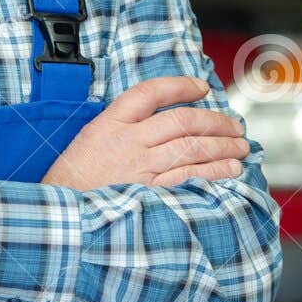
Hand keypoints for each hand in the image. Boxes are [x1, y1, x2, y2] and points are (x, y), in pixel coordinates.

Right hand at [43, 75, 250, 191]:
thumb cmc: (74, 179)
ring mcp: (140, 168)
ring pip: (192, 147)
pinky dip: (214, 172)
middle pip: (182, 120)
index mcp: (110, 123)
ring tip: (239, 147)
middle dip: (215, 120)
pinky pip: (190, 177)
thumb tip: (162, 119)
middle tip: (233, 125)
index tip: (201, 88)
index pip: (151, 92)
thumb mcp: (90, 139)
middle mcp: (128, 142)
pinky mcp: (150, 193)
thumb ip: (123, 126)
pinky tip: (230, 169)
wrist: (62, 216)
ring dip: (222, 146)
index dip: (181, 86)